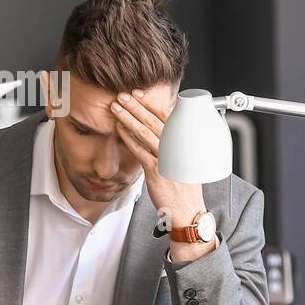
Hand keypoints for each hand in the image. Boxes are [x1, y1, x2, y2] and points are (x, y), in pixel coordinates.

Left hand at [110, 89, 213, 260]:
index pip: (168, 117)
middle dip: (137, 106)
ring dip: (129, 118)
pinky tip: (118, 129)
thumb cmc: (185, 187)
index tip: (139, 93)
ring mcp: (168, 159)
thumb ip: (175, 144)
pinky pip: (140, 151)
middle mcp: (178, 148)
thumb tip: (161, 126)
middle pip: (154, 121)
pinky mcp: (157, 172)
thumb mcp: (186, 161)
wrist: (188, 211)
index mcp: (186, 143)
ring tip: (116, 107)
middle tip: (123, 95)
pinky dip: (128, 139)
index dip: (151, 104)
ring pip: (145, 133)